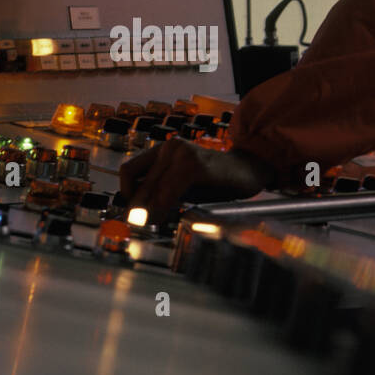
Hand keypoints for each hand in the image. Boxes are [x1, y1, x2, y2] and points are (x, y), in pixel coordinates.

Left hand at [119, 141, 270, 224]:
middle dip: (134, 209)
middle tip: (134, 227)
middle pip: (138, 182)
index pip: (129, 172)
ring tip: (147, 226)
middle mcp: (169, 147)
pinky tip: (163, 218)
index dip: (126, 196)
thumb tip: (137, 213)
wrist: (248, 170)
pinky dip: (161, 207)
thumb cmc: (216, 180)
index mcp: (162, 150)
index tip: (130, 216)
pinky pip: (168, 191)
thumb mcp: (183, 186)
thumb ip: (162, 193)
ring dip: (145, 211)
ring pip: (150, 188)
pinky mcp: (194, 164)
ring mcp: (181, 153)